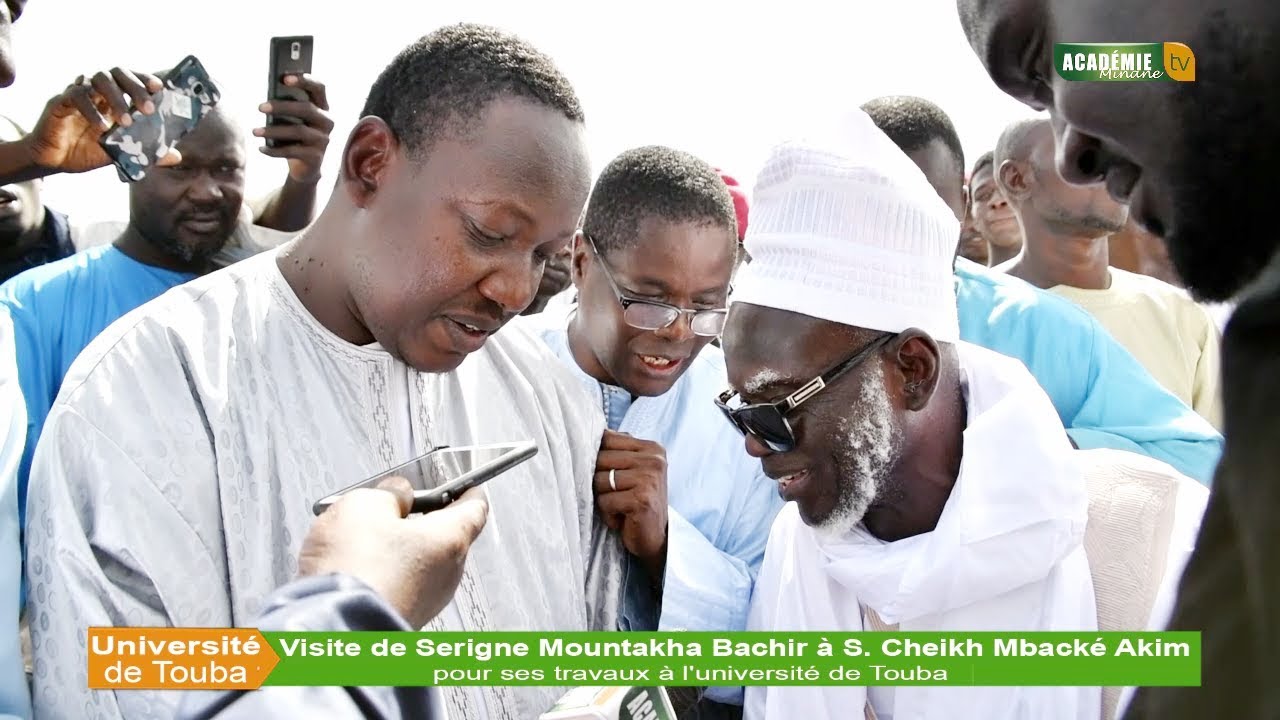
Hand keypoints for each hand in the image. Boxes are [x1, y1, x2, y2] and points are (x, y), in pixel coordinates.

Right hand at [22, 68, 178, 173]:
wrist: (56, 160)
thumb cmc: (88, 149)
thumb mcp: (121, 151)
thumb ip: (146, 151)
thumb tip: (176, 156)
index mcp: (112, 96)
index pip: (129, 77)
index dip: (143, 78)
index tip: (159, 87)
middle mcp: (96, 89)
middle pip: (116, 73)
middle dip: (135, 87)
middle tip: (148, 109)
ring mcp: (77, 92)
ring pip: (98, 79)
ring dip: (116, 98)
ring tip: (127, 121)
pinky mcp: (60, 102)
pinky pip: (76, 96)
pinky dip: (91, 110)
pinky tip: (102, 127)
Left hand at [255, 74, 333, 183]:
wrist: (305, 167)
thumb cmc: (295, 136)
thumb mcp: (292, 119)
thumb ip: (286, 106)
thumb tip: (267, 100)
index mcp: (322, 107)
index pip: (319, 88)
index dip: (304, 81)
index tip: (284, 78)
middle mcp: (327, 122)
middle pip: (307, 109)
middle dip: (282, 107)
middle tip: (260, 107)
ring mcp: (323, 140)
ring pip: (298, 131)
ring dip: (273, 131)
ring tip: (255, 131)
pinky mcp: (316, 157)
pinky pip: (293, 152)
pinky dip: (274, 151)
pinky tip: (261, 148)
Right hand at [298, 477, 489, 627]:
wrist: (331, 627)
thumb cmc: (355, 570)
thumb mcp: (365, 505)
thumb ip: (389, 493)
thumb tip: (395, 494)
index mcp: (450, 539)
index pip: (475, 507)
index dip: (467, 489)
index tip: (462, 483)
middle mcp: (447, 574)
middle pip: (445, 536)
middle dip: (421, 519)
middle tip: (395, 505)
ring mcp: (427, 602)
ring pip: (421, 564)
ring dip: (398, 548)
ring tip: (362, 538)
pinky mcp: (404, 619)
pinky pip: (402, 586)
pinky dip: (385, 574)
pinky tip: (356, 568)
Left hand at [594, 430, 668, 577]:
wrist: (655, 538)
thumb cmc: (636, 502)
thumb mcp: (632, 470)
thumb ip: (617, 451)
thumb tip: (584, 433)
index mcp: (652, 448)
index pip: (607, 439)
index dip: (597, 458)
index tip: (608, 475)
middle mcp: (653, 460)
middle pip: (600, 459)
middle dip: (600, 481)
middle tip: (617, 495)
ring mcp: (649, 479)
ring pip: (599, 481)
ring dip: (604, 499)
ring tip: (620, 507)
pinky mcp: (642, 500)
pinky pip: (605, 501)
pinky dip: (608, 514)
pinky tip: (623, 518)